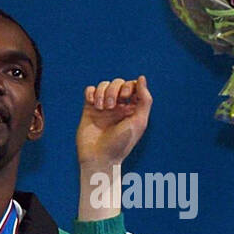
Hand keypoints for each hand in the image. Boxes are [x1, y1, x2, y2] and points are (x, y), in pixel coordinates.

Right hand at [76, 77, 151, 210]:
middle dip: (115, 90)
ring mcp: (104, 107)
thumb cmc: (121, 142)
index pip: (133, 86)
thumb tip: (141, 78)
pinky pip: (90, 90)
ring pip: (103, 85)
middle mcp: (120, 106)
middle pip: (118, 83)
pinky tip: (92, 104)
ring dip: (102, 93)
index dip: (129, 86)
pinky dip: (91, 93)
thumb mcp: (138, 121)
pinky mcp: (89, 108)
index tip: (126, 97)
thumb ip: (144, 100)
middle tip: (112, 106)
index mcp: (133, 109)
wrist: (99, 156)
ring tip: (102, 108)